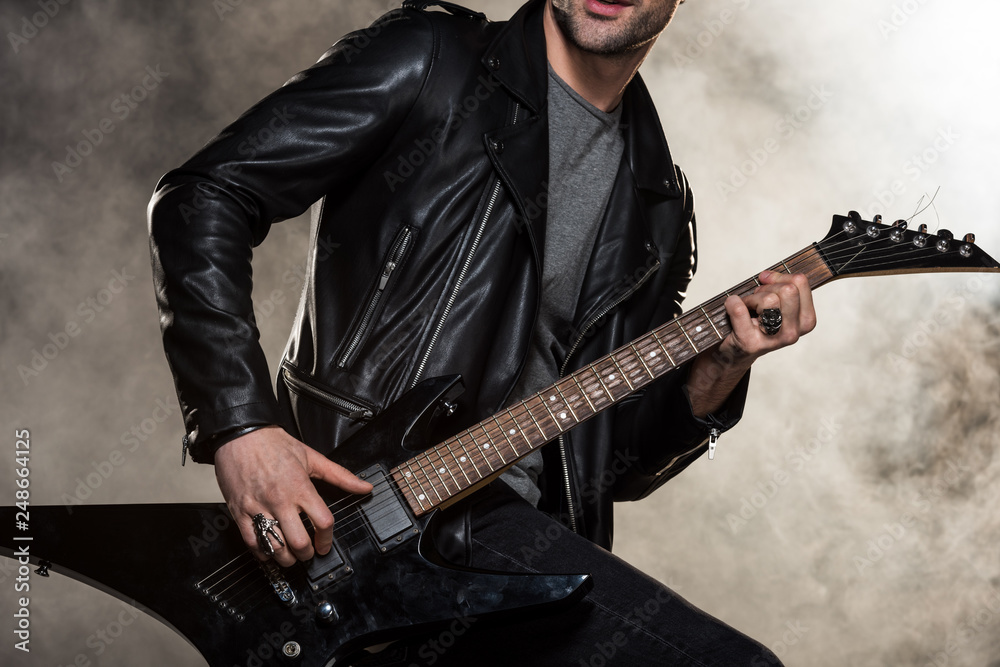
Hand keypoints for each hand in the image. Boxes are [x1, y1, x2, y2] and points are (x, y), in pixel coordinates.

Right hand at [214, 426, 372, 566]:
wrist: (241, 435)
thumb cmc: (273, 444)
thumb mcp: (312, 457)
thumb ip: (340, 475)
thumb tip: (364, 487)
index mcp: (300, 487)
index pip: (322, 522)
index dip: (327, 539)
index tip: (324, 545)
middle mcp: (280, 500)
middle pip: (299, 542)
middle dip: (306, 553)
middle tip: (307, 552)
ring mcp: (258, 507)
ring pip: (275, 546)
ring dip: (285, 558)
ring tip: (290, 555)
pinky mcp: (240, 511)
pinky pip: (251, 541)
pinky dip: (262, 552)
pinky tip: (268, 550)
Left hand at [720, 270, 816, 362]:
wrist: (736, 352)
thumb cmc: (757, 322)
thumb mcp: (777, 303)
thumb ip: (781, 285)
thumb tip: (766, 276)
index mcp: (805, 320)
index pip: (799, 282)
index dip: (779, 277)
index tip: (767, 284)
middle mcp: (793, 333)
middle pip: (788, 290)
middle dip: (767, 288)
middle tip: (756, 299)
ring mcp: (773, 340)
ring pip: (769, 299)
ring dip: (751, 298)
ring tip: (747, 308)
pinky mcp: (750, 343)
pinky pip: (739, 310)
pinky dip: (731, 303)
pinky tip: (731, 308)